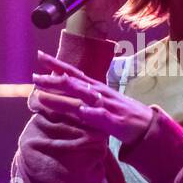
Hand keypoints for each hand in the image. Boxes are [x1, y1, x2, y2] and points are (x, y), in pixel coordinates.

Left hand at [30, 50, 154, 142]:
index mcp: (95, 89)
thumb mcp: (101, 101)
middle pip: (74, 83)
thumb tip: (63, 91)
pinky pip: (103, 117)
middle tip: (34, 77)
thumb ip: (83, 96)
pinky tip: (83, 112)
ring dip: (64, 96)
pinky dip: (92, 114)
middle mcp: (99, 94)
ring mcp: (107, 107)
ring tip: (46, 95)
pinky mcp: (116, 122)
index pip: (73, 74)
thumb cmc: (122, 113)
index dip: (57, 65)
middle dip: (53, 80)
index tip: (40, 56)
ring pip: (84, 98)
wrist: (147, 126)